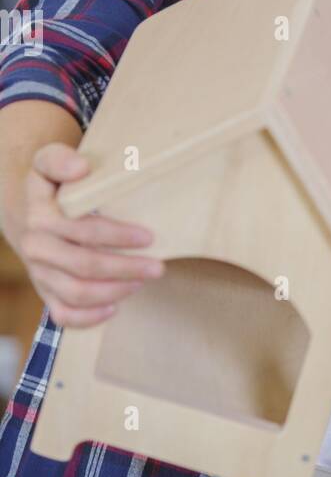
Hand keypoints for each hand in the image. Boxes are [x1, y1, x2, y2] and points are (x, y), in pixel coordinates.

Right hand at [13, 143, 164, 328]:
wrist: (26, 215)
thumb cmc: (52, 188)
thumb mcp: (48, 163)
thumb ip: (60, 159)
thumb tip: (81, 168)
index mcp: (40, 216)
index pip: (82, 230)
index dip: (118, 236)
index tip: (149, 236)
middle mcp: (36, 248)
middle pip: (84, 266)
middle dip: (126, 268)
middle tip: (158, 267)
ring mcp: (40, 274)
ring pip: (77, 293)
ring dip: (115, 291)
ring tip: (142, 281)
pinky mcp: (45, 293)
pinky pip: (64, 316)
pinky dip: (90, 318)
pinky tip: (115, 307)